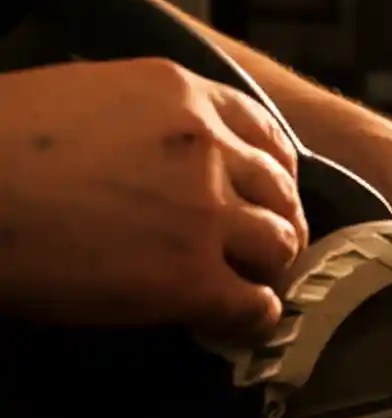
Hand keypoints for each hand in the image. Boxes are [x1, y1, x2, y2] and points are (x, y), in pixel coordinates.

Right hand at [0, 58, 305, 344]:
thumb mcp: (85, 99)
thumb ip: (146, 122)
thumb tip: (166, 158)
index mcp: (182, 94)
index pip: (265, 133)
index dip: (274, 174)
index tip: (267, 197)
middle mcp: (209, 147)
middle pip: (281, 192)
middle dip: (275, 223)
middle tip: (257, 252)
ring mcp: (205, 212)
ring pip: (280, 246)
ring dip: (265, 269)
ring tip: (243, 287)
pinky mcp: (189, 277)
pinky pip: (255, 306)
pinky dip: (253, 319)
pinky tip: (232, 323)